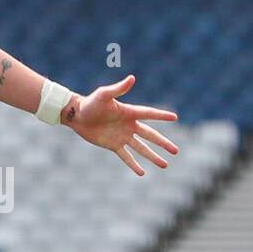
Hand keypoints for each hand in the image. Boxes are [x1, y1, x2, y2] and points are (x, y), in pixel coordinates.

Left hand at [64, 74, 179, 175]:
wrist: (76, 115)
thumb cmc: (90, 103)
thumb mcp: (104, 95)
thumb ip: (118, 89)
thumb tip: (132, 78)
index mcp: (129, 113)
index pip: (149, 114)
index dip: (161, 115)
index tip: (175, 117)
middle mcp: (129, 125)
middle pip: (150, 135)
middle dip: (163, 143)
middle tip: (176, 151)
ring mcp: (122, 136)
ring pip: (141, 148)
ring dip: (153, 156)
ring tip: (165, 165)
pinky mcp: (113, 145)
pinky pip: (126, 156)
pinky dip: (133, 164)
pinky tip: (142, 173)